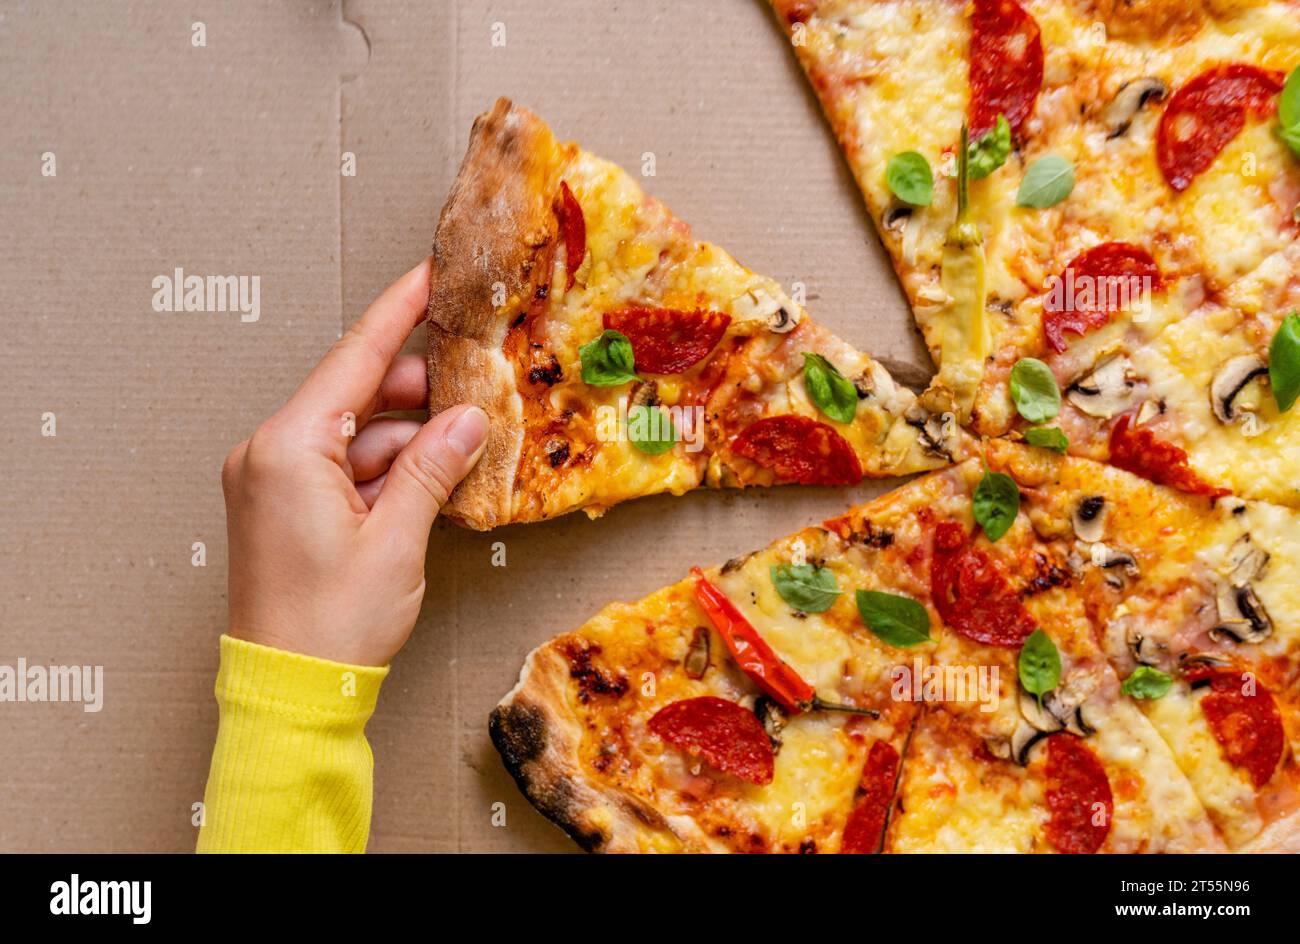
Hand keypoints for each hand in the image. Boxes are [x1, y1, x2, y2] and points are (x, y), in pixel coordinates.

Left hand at [220, 258, 487, 665]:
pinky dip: (389, 471)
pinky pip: (344, 468)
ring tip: (465, 450)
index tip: (429, 275)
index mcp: (288, 448)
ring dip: (410, 440)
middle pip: (356, 395)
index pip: (353, 358)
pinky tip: (434, 481)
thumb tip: (470, 418)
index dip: (398, 313)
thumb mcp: (397, 539)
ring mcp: (274, 481)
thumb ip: (434, 467)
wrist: (290, 694)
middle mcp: (270, 454)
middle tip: (477, 386)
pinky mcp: (285, 509)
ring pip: (357, 435)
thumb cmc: (331, 624)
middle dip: (418, 393)